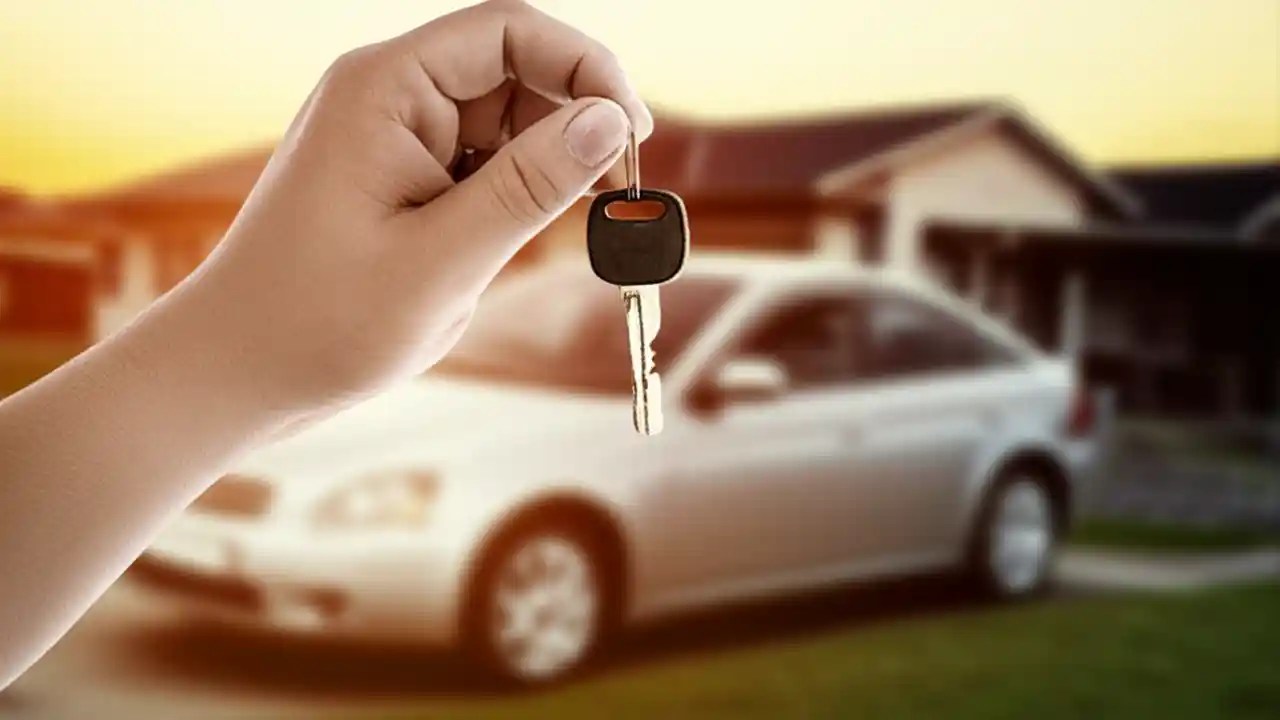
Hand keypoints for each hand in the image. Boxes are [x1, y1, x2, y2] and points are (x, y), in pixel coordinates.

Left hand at [166, 0, 651, 417]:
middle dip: (576, 122)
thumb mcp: (441, 261)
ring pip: (507, 122)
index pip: (509, 31)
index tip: (633, 131)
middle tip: (621, 192)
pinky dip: (519, 194)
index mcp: (385, 87)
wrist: (237, 372)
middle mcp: (390, 95)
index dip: (585, 67)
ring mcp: (395, 136)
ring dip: (551, 165)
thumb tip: (609, 121)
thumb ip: (531, 187)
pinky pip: (483, 164)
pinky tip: (521, 240)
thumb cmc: (318, 322)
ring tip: (574, 228)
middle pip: (516, 72)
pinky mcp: (403, 177)